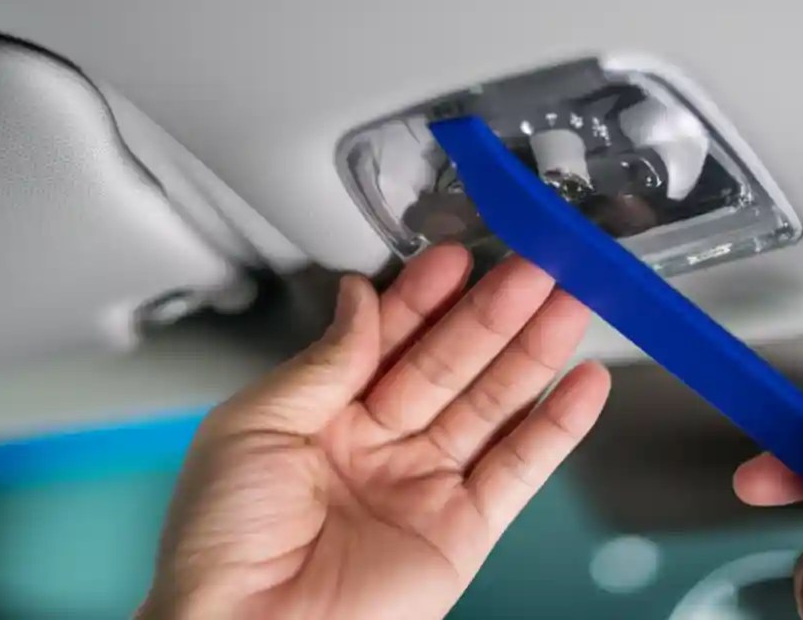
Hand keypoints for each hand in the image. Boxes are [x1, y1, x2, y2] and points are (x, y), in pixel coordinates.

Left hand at [139, 246, 610, 618]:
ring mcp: (422, 487)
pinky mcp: (460, 532)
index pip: (384, 340)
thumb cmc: (220, 545)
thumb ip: (322, 362)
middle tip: (532, 267)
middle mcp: (376, 447)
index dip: (423, 298)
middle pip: (447, 364)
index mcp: (320, 417)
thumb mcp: (253, 426)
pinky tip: (582, 385)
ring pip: (490, 406)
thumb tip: (360, 299)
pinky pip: (518, 470)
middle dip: (491, 313)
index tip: (457, 258)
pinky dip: (556, 428)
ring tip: (568, 302)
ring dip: (532, 354)